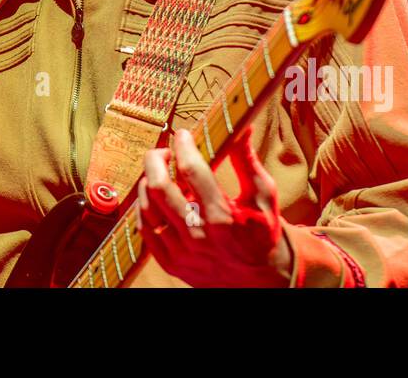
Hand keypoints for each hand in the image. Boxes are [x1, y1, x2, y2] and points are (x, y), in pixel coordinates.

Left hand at [136, 125, 292, 286]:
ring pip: (147, 208)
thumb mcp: (263, 195)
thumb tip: (243, 126)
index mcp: (223, 216)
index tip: (183, 134)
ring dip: (148, 182)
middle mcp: (199, 235)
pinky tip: (154, 196)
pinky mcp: (172, 263)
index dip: (183, 145)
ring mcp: (182, 251)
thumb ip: (248, 161)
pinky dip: (144, 208)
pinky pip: (145, 230)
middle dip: (155, 159)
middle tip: (163, 151)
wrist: (262, 281)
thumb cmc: (264, 233)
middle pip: (159, 187)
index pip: (191, 170)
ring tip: (159, 172)